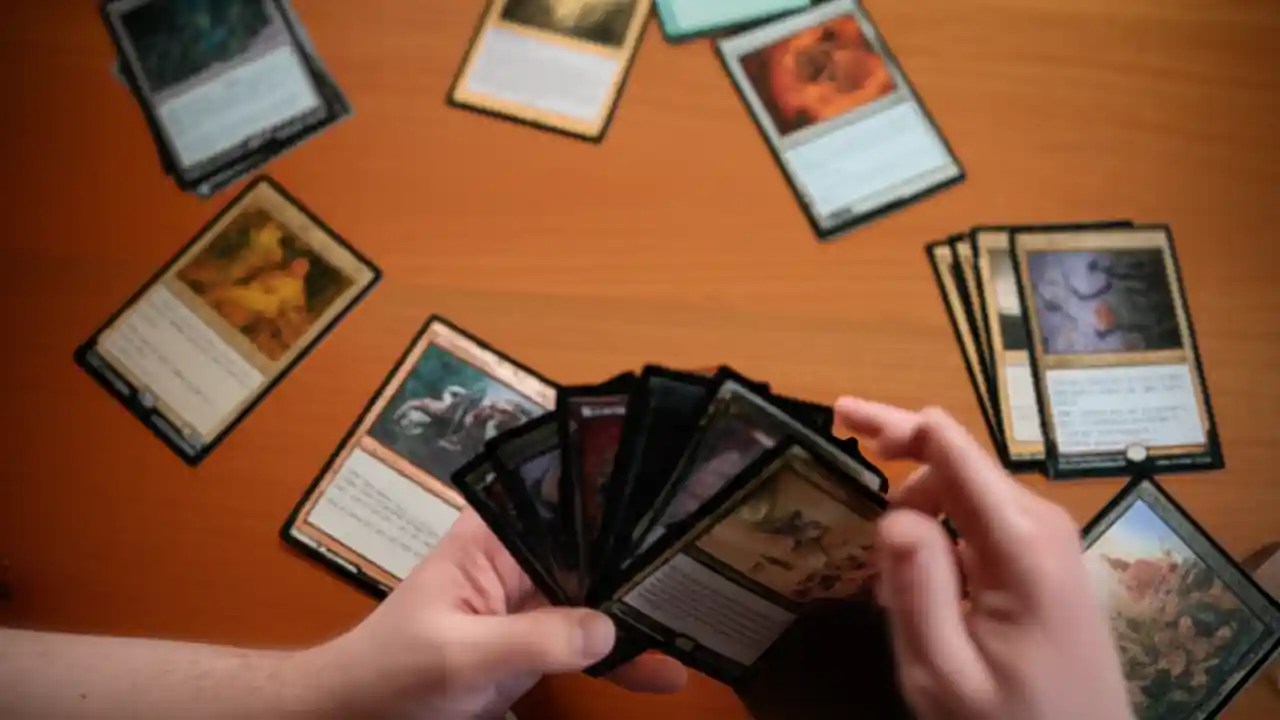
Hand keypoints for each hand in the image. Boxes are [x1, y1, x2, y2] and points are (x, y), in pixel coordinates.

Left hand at [297, 512, 686, 718]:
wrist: (362, 717)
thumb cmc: (392, 672)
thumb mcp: (459, 655)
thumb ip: (531, 639)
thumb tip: (607, 629)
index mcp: (495, 535)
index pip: (562, 499)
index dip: (613, 494)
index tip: (668, 497)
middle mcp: (520, 558)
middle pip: (594, 548)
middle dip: (641, 557)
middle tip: (703, 562)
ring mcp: (532, 603)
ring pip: (600, 597)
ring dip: (640, 613)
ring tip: (696, 621)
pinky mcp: (538, 644)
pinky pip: (590, 643)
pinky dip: (624, 657)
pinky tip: (663, 671)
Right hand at [835, 398, 1130, 719]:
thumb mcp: (942, 671)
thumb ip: (917, 586)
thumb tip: (894, 511)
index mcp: (1020, 543)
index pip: (954, 450)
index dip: (894, 423)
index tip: (841, 414)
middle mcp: (1043, 525)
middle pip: (959, 464)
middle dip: (900, 465)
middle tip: (848, 465)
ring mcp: (1052, 543)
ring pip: (969, 493)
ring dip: (920, 511)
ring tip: (888, 578)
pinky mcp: (1051, 563)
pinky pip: (985, 523)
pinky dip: (944, 532)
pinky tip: (922, 577)